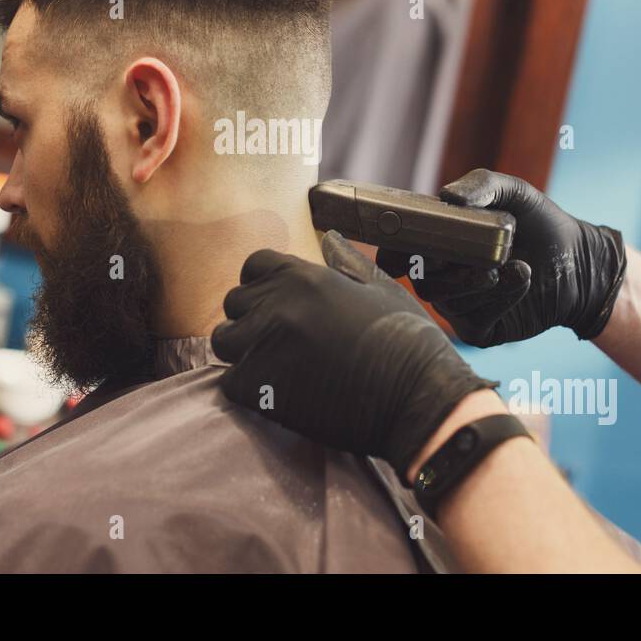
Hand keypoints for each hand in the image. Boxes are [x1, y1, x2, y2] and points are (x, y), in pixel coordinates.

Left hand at [211, 231, 492, 478]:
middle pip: (235, 302)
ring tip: (276, 366)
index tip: (282, 306)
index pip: (254, 265)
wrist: (416, 399)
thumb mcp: (381, 289)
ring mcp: (265, 345)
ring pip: (224, 340)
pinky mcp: (260, 387)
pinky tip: (280, 393)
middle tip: (283, 342)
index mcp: (304, 276)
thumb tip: (331, 240)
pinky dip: (249, 388)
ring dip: (243, 351)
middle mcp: (278, 304)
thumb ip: (347, 263)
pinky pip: (230, 381)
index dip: (265, 285)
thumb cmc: (407, 343)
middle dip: (253, 319)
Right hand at [376, 168, 625, 346]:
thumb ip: (482, 186)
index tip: (405, 250)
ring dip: (476, 281)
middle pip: (420, 278)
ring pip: (444, 300)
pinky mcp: (480, 330)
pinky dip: (498, 298)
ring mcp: (459, 305)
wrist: (578, 261)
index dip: (395, 253)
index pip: (399, 252)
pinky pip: (472, 320)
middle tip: (472, 255)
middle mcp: (443, 276)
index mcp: (439, 243)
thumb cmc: (540, 224)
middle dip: (443, 267)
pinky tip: (521, 278)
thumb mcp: (514, 192)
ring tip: (513, 264)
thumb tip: (448, 198)